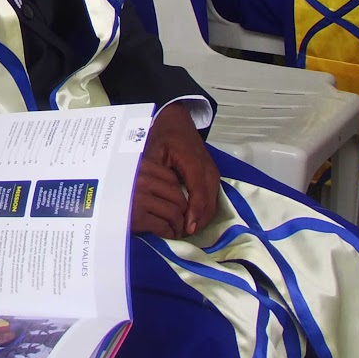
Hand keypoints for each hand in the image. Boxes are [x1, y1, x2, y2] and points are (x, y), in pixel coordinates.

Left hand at [139, 103, 220, 236]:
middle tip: (180, 236)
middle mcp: (208, 170)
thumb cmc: (163, 135)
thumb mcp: (153, 151)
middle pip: (208, 204)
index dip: (192, 215)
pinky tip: (190, 221)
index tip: (184, 231)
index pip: (198, 195)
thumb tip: (145, 192)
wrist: (177, 121)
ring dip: (201, 219)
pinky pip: (212, 199)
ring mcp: (213, 174)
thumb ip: (152, 172)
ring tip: (183, 232)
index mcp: (193, 163)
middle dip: (197, 223)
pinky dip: (203, 212)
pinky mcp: (212, 177)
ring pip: (213, 204)